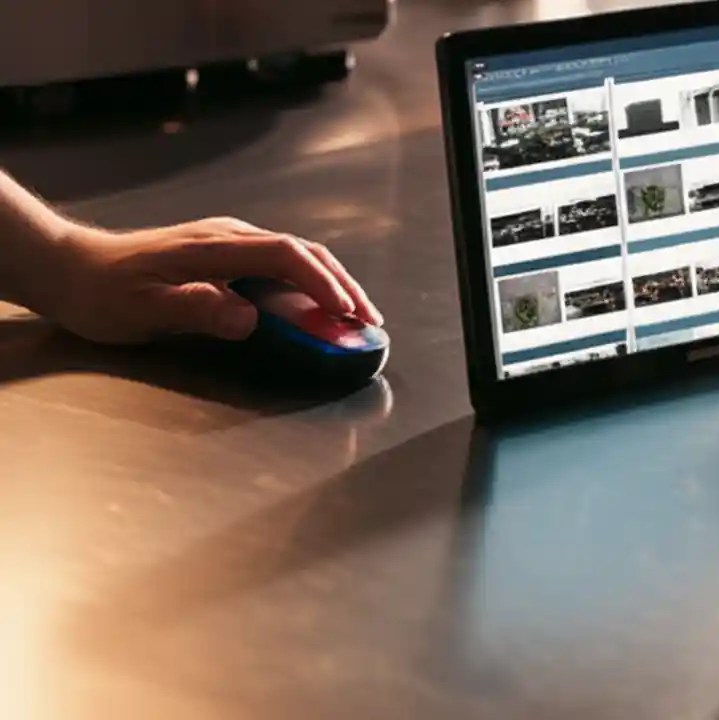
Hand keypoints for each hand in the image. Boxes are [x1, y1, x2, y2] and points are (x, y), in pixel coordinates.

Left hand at [43, 217, 382, 343]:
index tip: (346, 311)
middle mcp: (228, 237)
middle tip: (369, 319)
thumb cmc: (104, 293)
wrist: (74, 269)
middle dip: (343, 284)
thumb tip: (248, 318)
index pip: (285, 255)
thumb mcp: (143, 309)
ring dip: (332, 282)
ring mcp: (229, 242)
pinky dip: (311, 281)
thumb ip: (196, 310)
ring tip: (356, 314)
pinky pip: (282, 262)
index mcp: (214, 248)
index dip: (321, 283)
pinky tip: (319, 304)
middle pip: (303, 251)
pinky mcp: (227, 252)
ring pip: (297, 254)